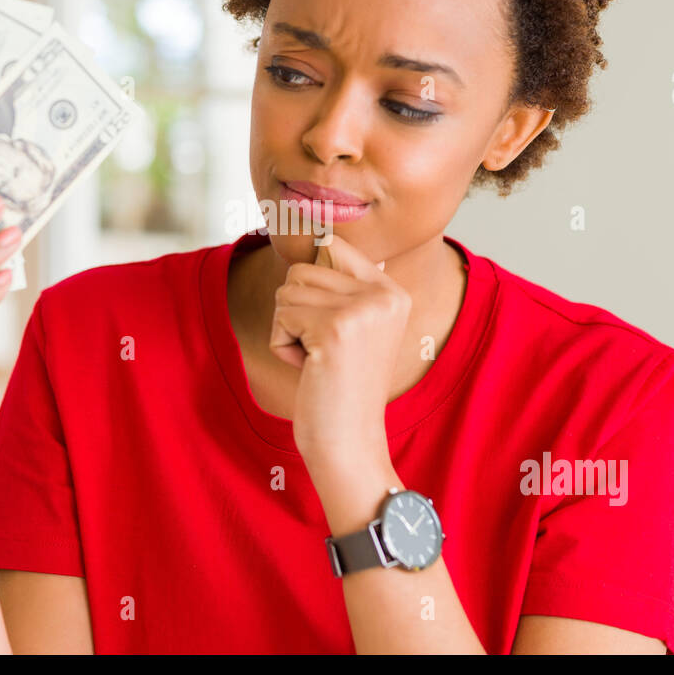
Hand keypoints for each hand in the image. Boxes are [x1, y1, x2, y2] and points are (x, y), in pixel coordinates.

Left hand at [269, 234, 411, 468]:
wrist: (348, 440)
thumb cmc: (341, 386)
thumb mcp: (357, 327)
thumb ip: (346, 285)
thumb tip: (322, 233)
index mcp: (392, 291)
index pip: (333, 244)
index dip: (310, 278)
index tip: (321, 318)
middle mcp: (383, 295)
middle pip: (302, 270)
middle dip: (295, 310)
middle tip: (322, 349)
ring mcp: (362, 310)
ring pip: (287, 291)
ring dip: (288, 328)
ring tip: (317, 359)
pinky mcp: (335, 329)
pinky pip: (281, 317)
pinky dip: (283, 346)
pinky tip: (310, 368)